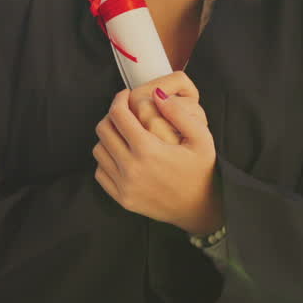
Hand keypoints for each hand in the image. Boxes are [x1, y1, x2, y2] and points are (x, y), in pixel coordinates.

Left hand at [93, 84, 221, 234]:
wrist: (202, 208)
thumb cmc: (203, 172)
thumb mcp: (201, 138)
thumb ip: (178, 113)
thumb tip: (156, 94)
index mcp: (148, 150)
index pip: (118, 115)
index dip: (119, 99)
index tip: (125, 95)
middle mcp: (131, 168)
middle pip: (104, 130)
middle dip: (112, 115)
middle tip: (124, 112)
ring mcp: (125, 185)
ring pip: (99, 150)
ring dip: (107, 137)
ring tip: (123, 132)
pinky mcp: (123, 198)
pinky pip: (100, 172)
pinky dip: (106, 159)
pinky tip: (121, 154)